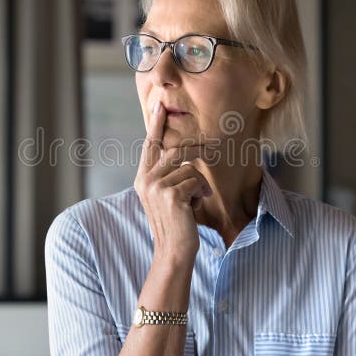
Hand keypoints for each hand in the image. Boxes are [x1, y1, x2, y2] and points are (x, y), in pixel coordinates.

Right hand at [134, 101, 212, 263]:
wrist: (174, 250)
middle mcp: (145, 180)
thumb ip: (169, 174)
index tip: (159, 105)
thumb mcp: (168, 195)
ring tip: (198, 197)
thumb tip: (185, 155)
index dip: (156, 124)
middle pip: (175, 150)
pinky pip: (195, 180)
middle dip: (197, 150)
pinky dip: (201, 192)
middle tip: (213, 148)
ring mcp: (156, 187)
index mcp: (142, 178)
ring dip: (199, 183)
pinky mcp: (171, 194)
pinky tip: (195, 207)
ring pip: (189, 168)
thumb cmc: (176, 222)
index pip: (150, 145)